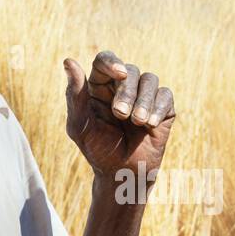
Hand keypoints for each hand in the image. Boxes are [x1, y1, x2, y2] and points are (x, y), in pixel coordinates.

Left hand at [63, 51, 174, 178]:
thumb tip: (68, 61)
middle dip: (127, 92)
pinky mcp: (163, 107)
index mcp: (99, 86)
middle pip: (129, 70)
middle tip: (121, 115)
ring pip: (149, 79)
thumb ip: (75, 94)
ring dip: (144, 100)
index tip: (119, 74)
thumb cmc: (98, 150)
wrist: (123, 174)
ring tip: (139, 122)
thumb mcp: (80, 125)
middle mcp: (122, 86)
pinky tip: (151, 125)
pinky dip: (158, 107)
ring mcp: (144, 96)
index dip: (112, 62)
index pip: (104, 60)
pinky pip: (166, 95)